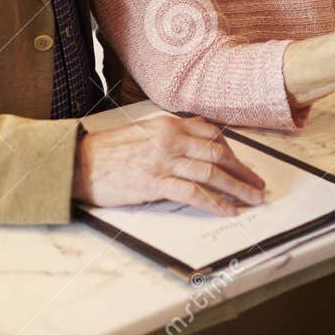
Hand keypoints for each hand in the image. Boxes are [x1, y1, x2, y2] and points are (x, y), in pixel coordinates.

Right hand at [72, 114, 266, 216]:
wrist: (77, 162)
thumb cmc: (106, 151)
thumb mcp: (142, 132)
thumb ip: (168, 137)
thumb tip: (193, 150)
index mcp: (168, 123)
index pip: (211, 133)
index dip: (232, 151)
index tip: (243, 164)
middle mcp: (171, 138)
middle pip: (218, 153)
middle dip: (243, 170)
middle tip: (258, 184)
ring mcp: (164, 160)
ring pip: (212, 172)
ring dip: (237, 187)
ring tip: (252, 198)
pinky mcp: (155, 182)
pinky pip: (194, 193)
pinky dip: (215, 202)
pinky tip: (228, 210)